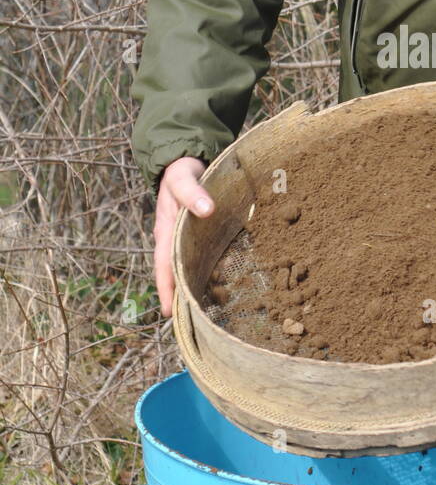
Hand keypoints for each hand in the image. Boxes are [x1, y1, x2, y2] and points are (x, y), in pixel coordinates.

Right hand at [153, 156, 213, 316]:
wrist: (184, 160)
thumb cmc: (182, 171)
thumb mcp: (184, 178)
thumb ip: (192, 192)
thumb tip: (206, 209)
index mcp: (165, 232)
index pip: (165, 267)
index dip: (167, 290)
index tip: (170, 314)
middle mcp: (171, 240)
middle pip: (175, 274)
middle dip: (181, 297)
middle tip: (193, 324)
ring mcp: (182, 239)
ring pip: (187, 267)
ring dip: (194, 287)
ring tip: (207, 311)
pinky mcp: (195, 236)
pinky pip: (198, 257)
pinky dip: (205, 272)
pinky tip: (221, 284)